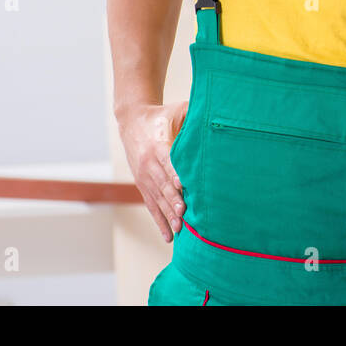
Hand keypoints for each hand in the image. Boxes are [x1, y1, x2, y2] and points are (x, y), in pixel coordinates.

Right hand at [116, 100, 187, 242]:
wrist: (132, 121)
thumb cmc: (161, 116)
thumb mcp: (177, 110)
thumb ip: (193, 114)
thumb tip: (214, 113)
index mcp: (158, 145)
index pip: (168, 162)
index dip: (175, 174)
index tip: (184, 186)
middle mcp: (149, 163)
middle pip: (162, 184)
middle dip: (173, 199)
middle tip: (183, 213)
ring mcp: (144, 176)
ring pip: (157, 198)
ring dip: (167, 214)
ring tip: (178, 229)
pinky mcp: (142, 184)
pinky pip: (151, 205)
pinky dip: (160, 220)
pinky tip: (169, 235)